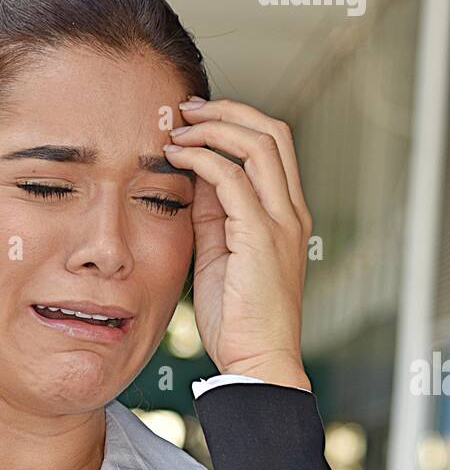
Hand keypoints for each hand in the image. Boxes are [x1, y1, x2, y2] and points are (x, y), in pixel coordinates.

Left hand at [164, 97, 312, 388]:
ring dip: (214, 128)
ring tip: (178, 128)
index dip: (235, 123)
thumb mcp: (220, 255)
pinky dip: (203, 159)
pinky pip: (234, 179)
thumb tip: (193, 177)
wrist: (256, 360)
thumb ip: (213, 216)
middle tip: (186, 109)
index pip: (271, 147)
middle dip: (228, 111)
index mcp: (285, 215)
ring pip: (258, 145)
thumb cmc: (237, 319)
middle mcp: (291, 212)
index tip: (195, 120)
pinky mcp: (262, 237)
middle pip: (273, 132)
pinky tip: (177, 158)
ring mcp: (281, 222)